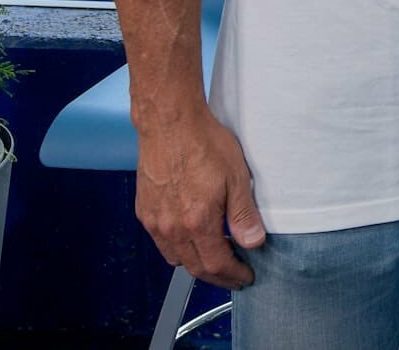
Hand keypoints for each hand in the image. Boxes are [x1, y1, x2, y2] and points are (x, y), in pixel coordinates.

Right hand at [134, 110, 265, 288]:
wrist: (170, 122)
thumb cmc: (203, 143)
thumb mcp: (236, 177)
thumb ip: (243, 214)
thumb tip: (254, 242)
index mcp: (197, 221)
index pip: (216, 264)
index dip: (233, 275)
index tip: (245, 276)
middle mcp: (171, 227)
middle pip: (194, 267)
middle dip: (217, 276)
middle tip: (234, 275)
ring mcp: (154, 220)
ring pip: (175, 257)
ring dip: (197, 263)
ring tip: (216, 256)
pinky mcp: (144, 210)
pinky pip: (161, 241)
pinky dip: (178, 247)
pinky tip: (192, 236)